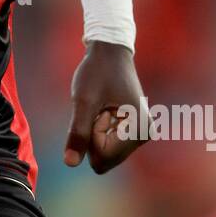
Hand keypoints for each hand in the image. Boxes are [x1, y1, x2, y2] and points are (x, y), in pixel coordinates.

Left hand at [63, 40, 148, 173]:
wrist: (110, 52)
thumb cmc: (97, 71)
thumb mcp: (83, 101)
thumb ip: (78, 133)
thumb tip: (70, 164)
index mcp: (139, 130)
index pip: (101, 158)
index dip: (90, 135)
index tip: (98, 109)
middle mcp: (145, 136)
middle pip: (104, 159)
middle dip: (94, 135)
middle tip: (100, 108)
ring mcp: (141, 135)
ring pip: (104, 153)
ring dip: (96, 132)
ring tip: (103, 107)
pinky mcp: (135, 132)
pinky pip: (107, 145)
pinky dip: (100, 129)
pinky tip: (107, 108)